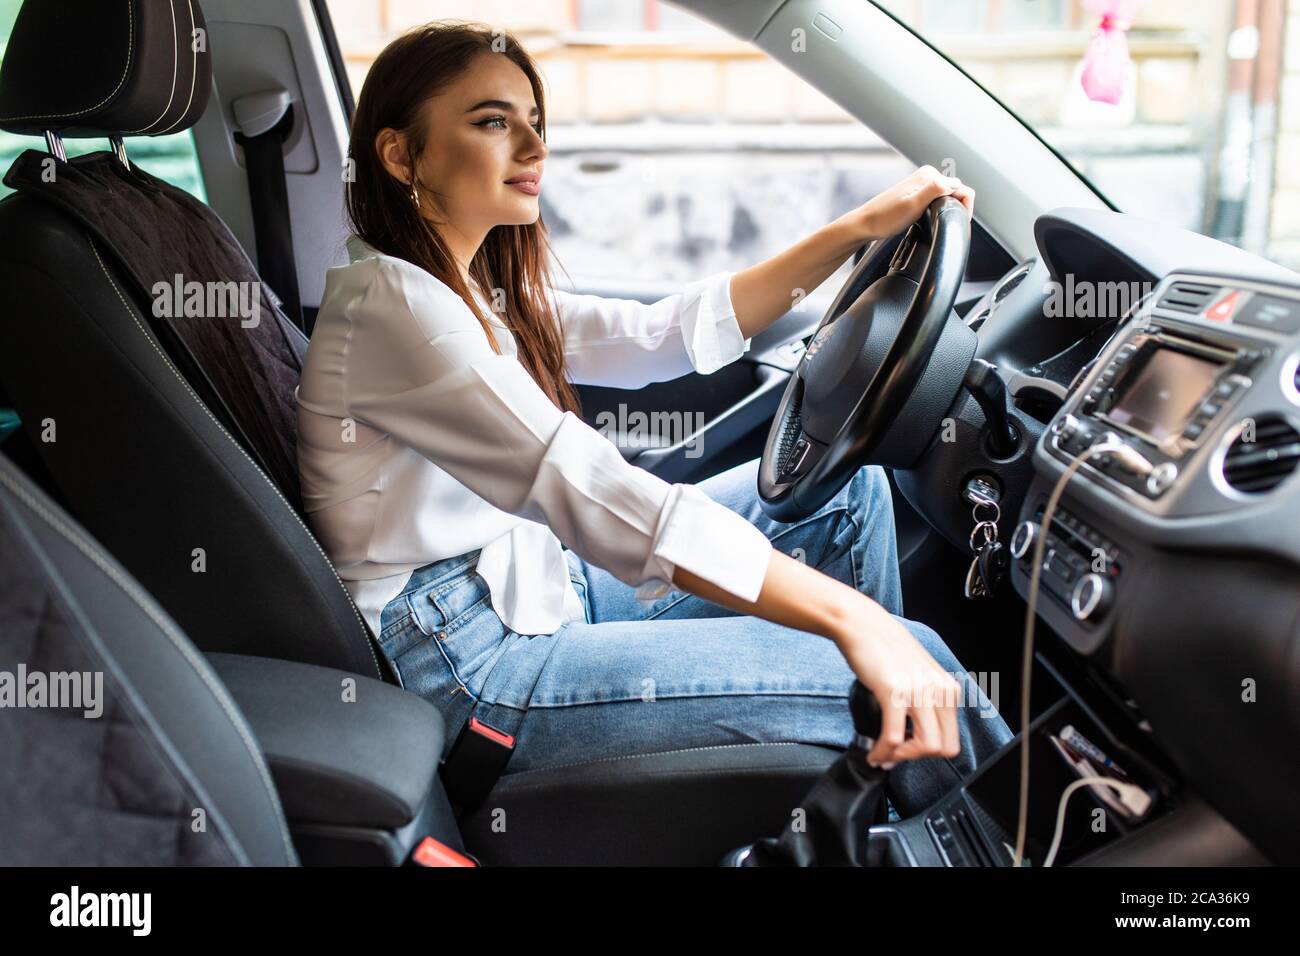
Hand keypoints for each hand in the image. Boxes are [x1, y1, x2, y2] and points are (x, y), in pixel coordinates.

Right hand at [832, 597, 962, 767]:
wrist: (862, 625)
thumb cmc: (885, 648)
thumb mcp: (918, 675)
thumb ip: (925, 700)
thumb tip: (914, 733)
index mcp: (948, 689)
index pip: (952, 739)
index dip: (928, 754)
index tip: (907, 752)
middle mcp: (939, 691)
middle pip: (943, 748)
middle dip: (916, 758)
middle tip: (895, 755)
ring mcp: (918, 692)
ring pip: (926, 747)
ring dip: (901, 757)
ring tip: (883, 755)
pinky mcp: (894, 692)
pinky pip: (894, 736)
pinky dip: (883, 751)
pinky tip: (873, 753)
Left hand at [849, 165, 974, 242]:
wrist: (865, 225)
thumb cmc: (885, 218)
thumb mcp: (914, 204)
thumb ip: (936, 189)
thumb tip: (956, 183)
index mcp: (930, 175)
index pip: (962, 188)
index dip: (965, 208)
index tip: (957, 223)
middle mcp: (927, 176)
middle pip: (957, 192)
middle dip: (956, 209)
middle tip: (942, 224)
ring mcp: (922, 185)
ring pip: (948, 198)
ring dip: (947, 210)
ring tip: (936, 223)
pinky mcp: (917, 194)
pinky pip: (938, 201)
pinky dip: (939, 211)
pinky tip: (929, 220)